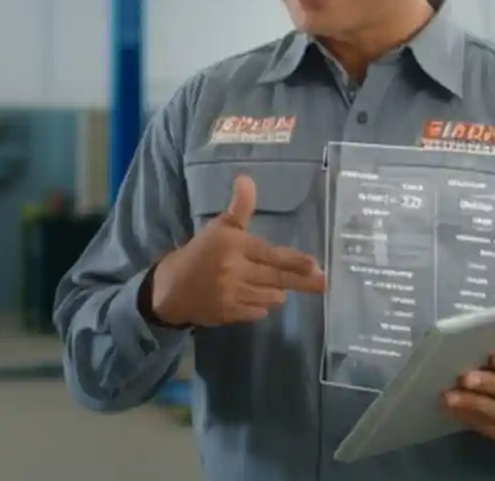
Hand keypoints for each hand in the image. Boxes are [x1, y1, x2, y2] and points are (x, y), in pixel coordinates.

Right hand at [149, 174, 325, 326]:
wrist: (170, 289)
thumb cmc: (199, 253)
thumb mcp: (219, 227)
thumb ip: (240, 208)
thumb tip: (246, 179)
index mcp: (232, 245)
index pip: (270, 254)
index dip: (294, 261)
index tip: (314, 264)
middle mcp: (234, 270)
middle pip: (276, 277)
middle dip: (302, 280)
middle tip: (323, 282)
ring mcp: (233, 295)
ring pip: (271, 295)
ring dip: (279, 290)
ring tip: (278, 285)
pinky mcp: (231, 315)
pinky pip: (259, 311)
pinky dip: (263, 305)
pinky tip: (259, 298)